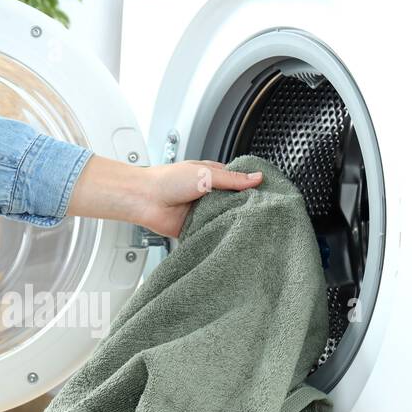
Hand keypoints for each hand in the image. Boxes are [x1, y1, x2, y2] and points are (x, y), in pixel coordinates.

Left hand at [67, 156, 262, 237]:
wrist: (144, 199)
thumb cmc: (167, 180)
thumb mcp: (205, 174)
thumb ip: (232, 179)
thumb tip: (257, 178)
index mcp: (212, 177)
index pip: (238, 183)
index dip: (251, 190)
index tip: (267, 196)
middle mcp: (208, 195)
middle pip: (233, 203)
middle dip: (243, 209)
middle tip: (261, 215)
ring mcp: (202, 213)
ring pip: (223, 220)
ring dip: (230, 223)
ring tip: (247, 227)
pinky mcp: (195, 229)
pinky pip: (210, 233)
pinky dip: (217, 235)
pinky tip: (228, 237)